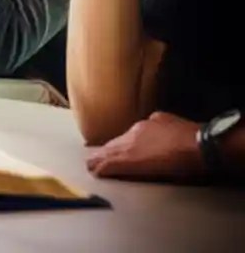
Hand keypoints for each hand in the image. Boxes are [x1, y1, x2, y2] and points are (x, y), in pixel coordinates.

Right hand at [86, 111, 204, 181]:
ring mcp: (144, 126)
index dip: (97, 163)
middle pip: (111, 146)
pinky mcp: (158, 118)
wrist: (205, 145)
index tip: (89, 166)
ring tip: (113, 148)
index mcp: (130, 155)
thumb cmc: (184, 167)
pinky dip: (142, 133)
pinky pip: (144, 126)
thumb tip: (111, 168)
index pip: (107, 159)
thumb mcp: (154, 175)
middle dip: (101, 154)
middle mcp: (132, 138)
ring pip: (125, 135)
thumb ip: (131, 170)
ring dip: (120, 143)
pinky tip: (146, 137)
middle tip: (91, 158)